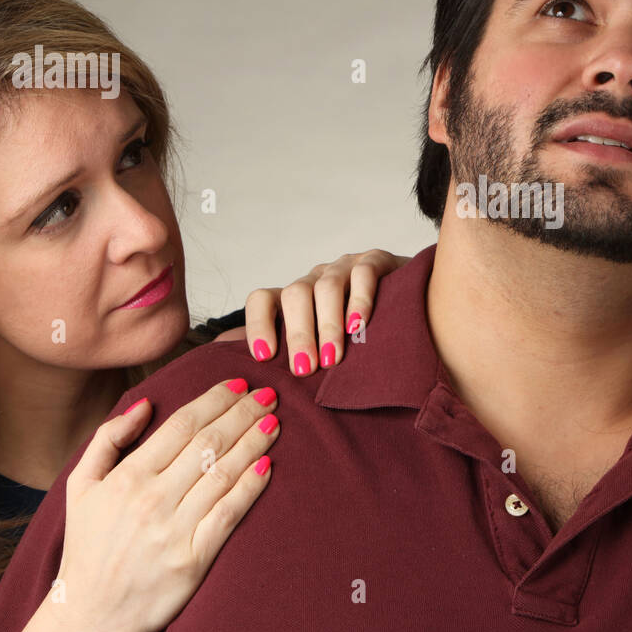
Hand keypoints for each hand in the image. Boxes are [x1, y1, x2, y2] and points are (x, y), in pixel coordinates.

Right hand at [21, 380, 278, 631]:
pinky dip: (251, 486)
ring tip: (274, 420)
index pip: (181, 425)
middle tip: (268, 393)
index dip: (214, 399)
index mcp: (127, 478)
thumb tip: (144, 404)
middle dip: (243, 412)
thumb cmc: (87, 547)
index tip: (238, 383)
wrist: (90, 616)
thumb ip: (107, 440)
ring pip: (224, 473)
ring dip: (254, 441)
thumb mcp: (80, 488)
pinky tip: (268, 464)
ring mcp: (174, 529)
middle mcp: (152, 499)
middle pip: (209, 442)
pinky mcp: (194, 558)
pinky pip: (229, 513)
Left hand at [224, 248, 410, 375]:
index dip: (258, 325)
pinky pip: (362, 274)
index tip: (265, 357)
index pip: (262, 299)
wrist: (413, 305)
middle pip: (295, 294)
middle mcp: (316, 278)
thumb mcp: (315, 340)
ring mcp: (345, 267)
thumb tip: (219, 356)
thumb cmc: (357, 332)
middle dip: (299, 334)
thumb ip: (274, 346)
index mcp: (295, 297)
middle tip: (306, 370)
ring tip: (332, 359)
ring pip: (325, 287)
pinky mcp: (377, 261)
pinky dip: (359, 301)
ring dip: (327, 325)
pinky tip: (360, 327)